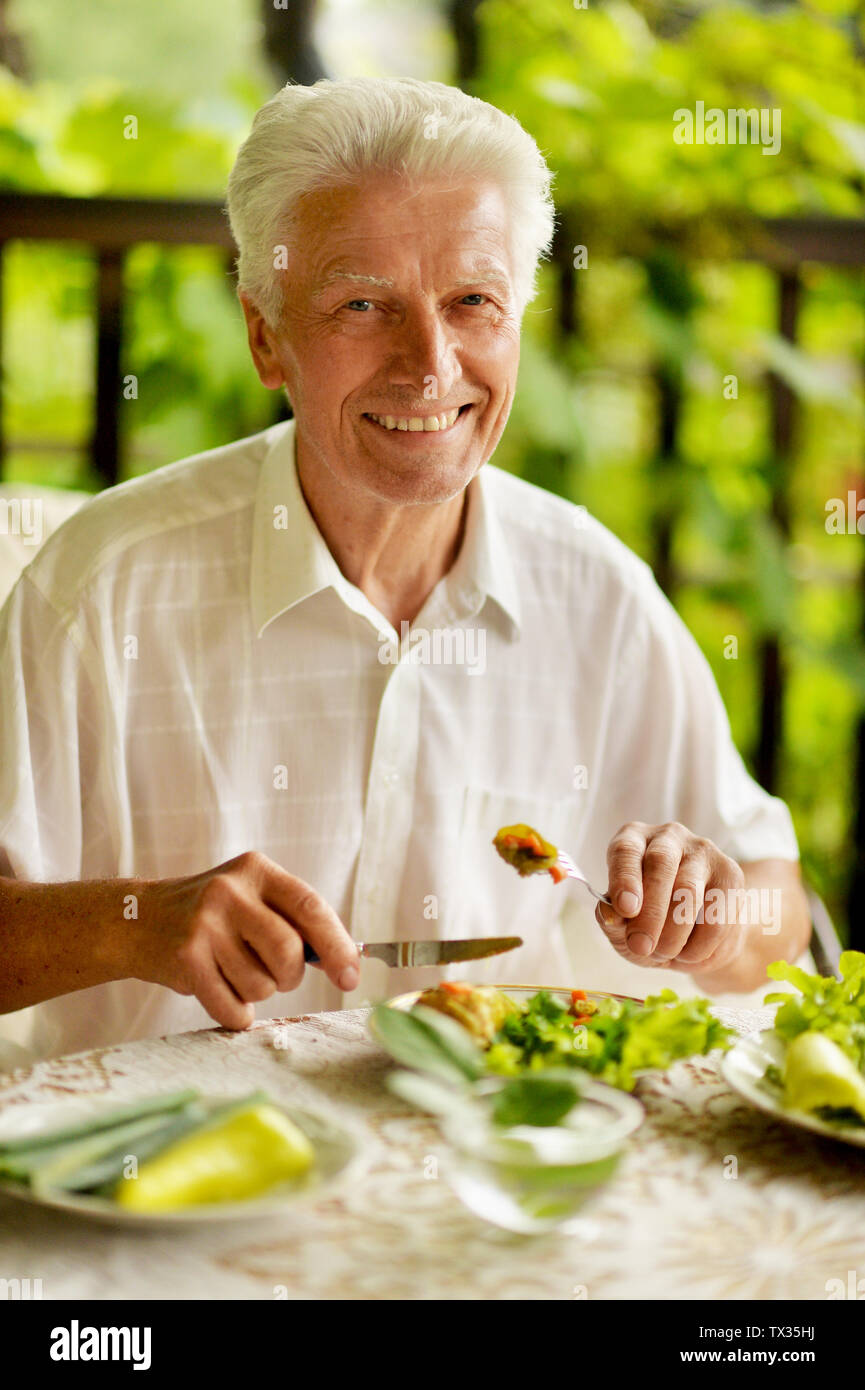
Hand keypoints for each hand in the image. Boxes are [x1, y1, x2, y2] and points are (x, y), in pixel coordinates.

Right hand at [132, 851, 359, 1029]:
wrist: (137, 921)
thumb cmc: (212, 917)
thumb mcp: (250, 898)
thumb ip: (292, 921)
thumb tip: (344, 962)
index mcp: (257, 871)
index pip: (311, 908)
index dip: (338, 947)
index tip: (350, 977)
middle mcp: (230, 892)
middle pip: (288, 952)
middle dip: (290, 976)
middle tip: (274, 973)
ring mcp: (204, 925)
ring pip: (261, 985)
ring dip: (257, 993)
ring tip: (234, 973)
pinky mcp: (185, 959)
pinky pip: (232, 1007)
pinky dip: (237, 1014)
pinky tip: (223, 994)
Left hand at [595, 821, 746, 975]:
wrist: (694, 934)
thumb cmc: (647, 922)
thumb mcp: (621, 925)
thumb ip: (611, 920)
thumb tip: (610, 915)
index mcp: (633, 839)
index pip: (625, 851)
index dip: (624, 879)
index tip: (625, 909)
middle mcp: (668, 837)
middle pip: (660, 864)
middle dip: (650, 912)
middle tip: (641, 946)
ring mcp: (703, 852)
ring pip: (689, 891)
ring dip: (674, 934)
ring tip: (662, 954)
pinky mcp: (731, 875)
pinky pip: (717, 916)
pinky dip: (699, 946)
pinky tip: (687, 954)